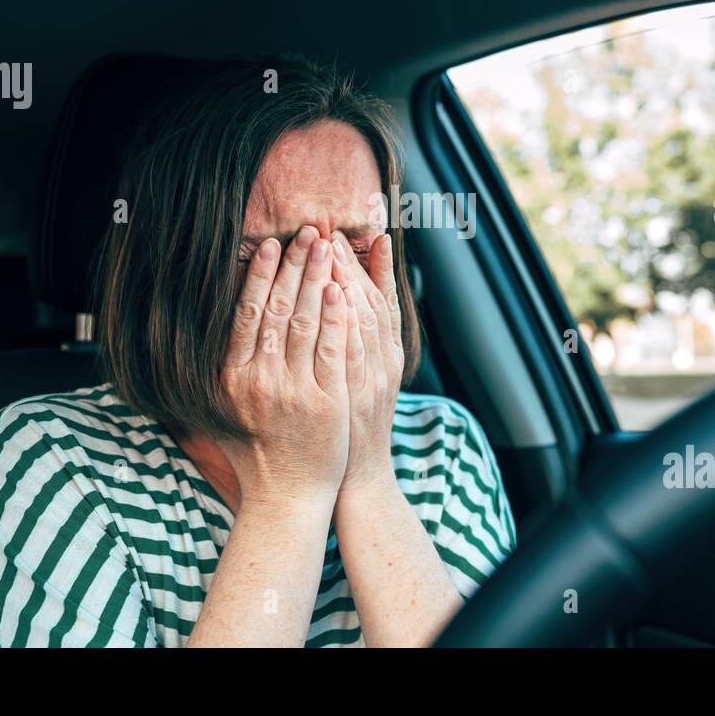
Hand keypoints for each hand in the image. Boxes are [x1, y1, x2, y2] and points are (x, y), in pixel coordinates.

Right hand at [218, 225, 349, 508]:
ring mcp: (293, 391)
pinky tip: (342, 289)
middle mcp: (258, 381)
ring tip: (328, 247)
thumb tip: (210, 325)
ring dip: (318, 278)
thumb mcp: (225, 410)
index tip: (270, 245)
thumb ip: (222, 370)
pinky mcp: (325, 403)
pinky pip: (332, 349)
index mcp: (231, 378)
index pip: (244, 314)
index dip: (258, 275)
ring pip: (305, 321)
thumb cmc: (257, 453)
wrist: (288, 498)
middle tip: (307, 232)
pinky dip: (336, 316)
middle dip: (294, 265)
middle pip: (276, 309)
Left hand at [330, 229, 403, 491]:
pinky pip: (347, 351)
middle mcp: (384, 364)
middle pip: (369, 302)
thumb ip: (353, 342)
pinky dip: (342, 322)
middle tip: (329, 233)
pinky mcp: (351, 398)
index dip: (371, 266)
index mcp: (389, 357)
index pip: (382, 300)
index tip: (356, 234)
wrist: (354, 482)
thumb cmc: (349, 430)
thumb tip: (341, 300)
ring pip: (361, 319)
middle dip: (349, 265)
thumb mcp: (360, 382)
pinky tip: (332, 296)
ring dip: (343, 281)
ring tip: (326, 249)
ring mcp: (369, 380)